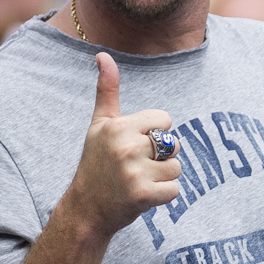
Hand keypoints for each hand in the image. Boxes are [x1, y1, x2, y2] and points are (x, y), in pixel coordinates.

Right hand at [62, 53, 182, 238]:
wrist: (87, 208)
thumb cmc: (96, 162)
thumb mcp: (99, 124)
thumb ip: (107, 90)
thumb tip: (103, 55)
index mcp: (119, 126)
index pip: (165, 120)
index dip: (155, 133)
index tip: (134, 145)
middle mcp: (126, 147)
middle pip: (173, 144)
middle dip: (160, 156)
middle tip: (135, 166)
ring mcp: (135, 173)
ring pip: (176, 168)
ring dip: (163, 177)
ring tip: (139, 180)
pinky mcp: (143, 196)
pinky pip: (174, 190)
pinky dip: (163, 196)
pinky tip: (142, 196)